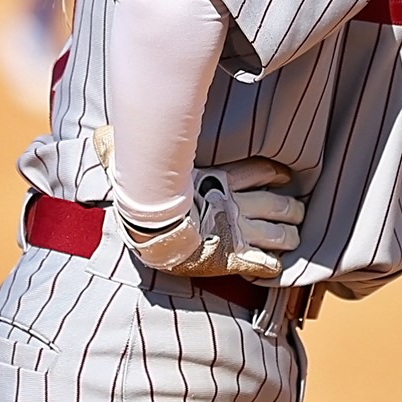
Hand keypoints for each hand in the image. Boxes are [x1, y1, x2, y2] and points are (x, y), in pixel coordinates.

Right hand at [117, 158, 305, 279]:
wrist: (151, 231)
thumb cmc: (146, 198)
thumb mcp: (141, 165)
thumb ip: (127, 149)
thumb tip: (102, 134)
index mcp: (219, 181)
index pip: (258, 171)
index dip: (275, 174)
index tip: (285, 176)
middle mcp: (234, 204)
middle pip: (275, 203)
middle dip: (290, 208)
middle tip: (298, 212)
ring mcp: (236, 230)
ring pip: (276, 232)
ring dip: (288, 235)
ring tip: (294, 237)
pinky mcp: (233, 256)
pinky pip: (261, 261)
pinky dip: (271, 265)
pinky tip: (276, 268)